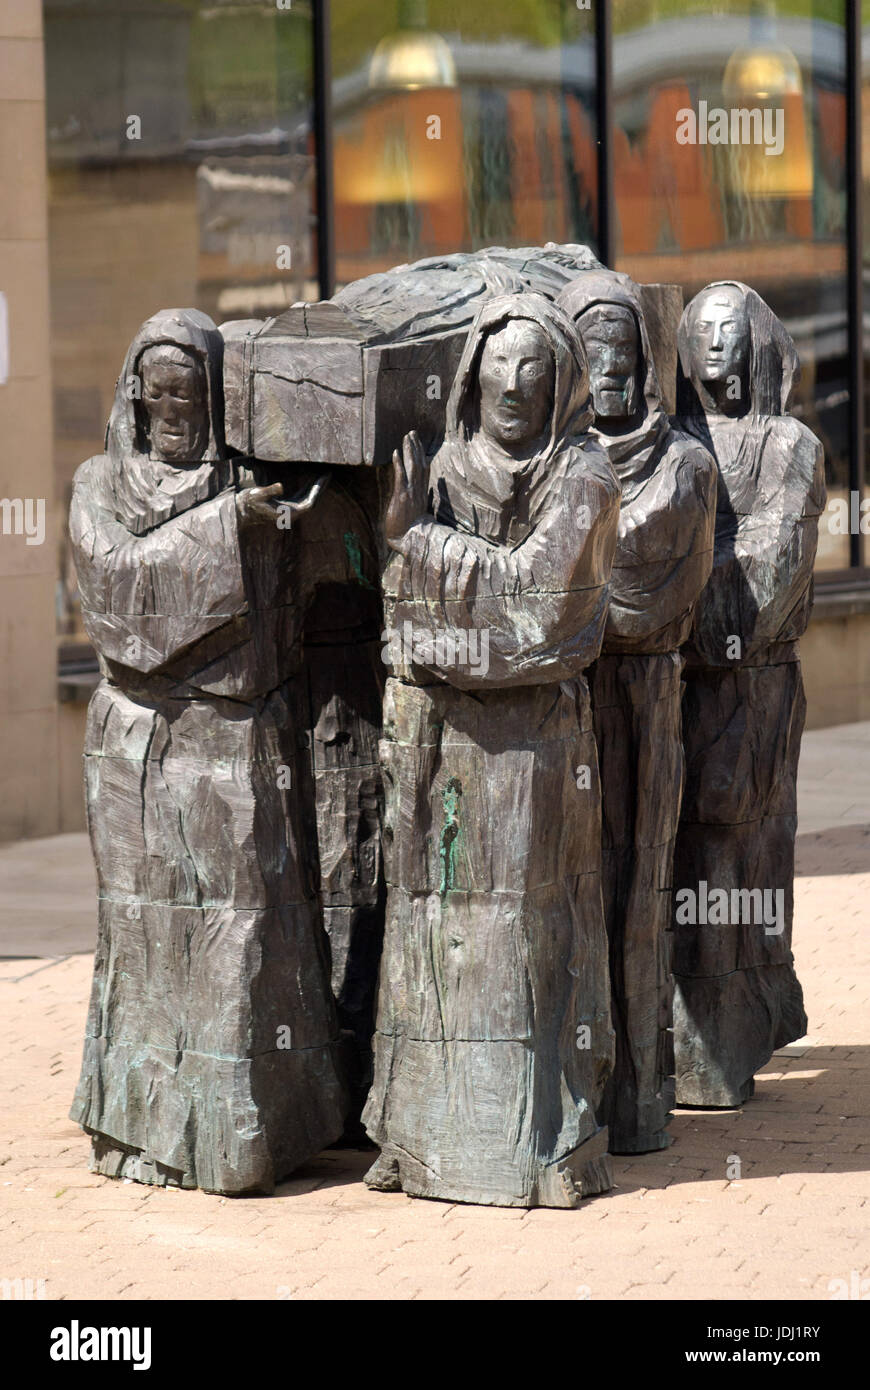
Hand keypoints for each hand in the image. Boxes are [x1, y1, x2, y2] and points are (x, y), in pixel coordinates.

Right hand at [236, 474, 329, 527]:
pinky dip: (307, 488)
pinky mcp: (286, 506)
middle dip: (319, 488)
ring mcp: (289, 510)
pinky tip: (311, 478)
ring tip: (323, 474)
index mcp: (287, 514)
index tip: (323, 480)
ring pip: (307, 499)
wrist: (241, 509)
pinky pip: (301, 497)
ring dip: (314, 487)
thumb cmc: (248, 502)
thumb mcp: (257, 494)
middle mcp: (290, 514)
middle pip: (310, 501)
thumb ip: (269, 490)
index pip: (308, 504)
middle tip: (327, 474)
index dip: (316, 492)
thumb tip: (280, 486)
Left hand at [386, 432, 428, 549]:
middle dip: (416, 447)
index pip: (423, 470)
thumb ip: (418, 501)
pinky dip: (399, 464)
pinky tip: (396, 452)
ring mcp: (411, 493)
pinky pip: (401, 477)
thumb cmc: (411, 531)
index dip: (421, 455)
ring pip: (413, 467)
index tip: (418, 443)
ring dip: (410, 450)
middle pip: (420, 464)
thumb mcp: (415, 513)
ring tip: (406, 437)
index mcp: (422, 493)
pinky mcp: (402, 497)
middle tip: (412, 433)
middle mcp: (418, 490)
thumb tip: (423, 495)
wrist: (410, 541)